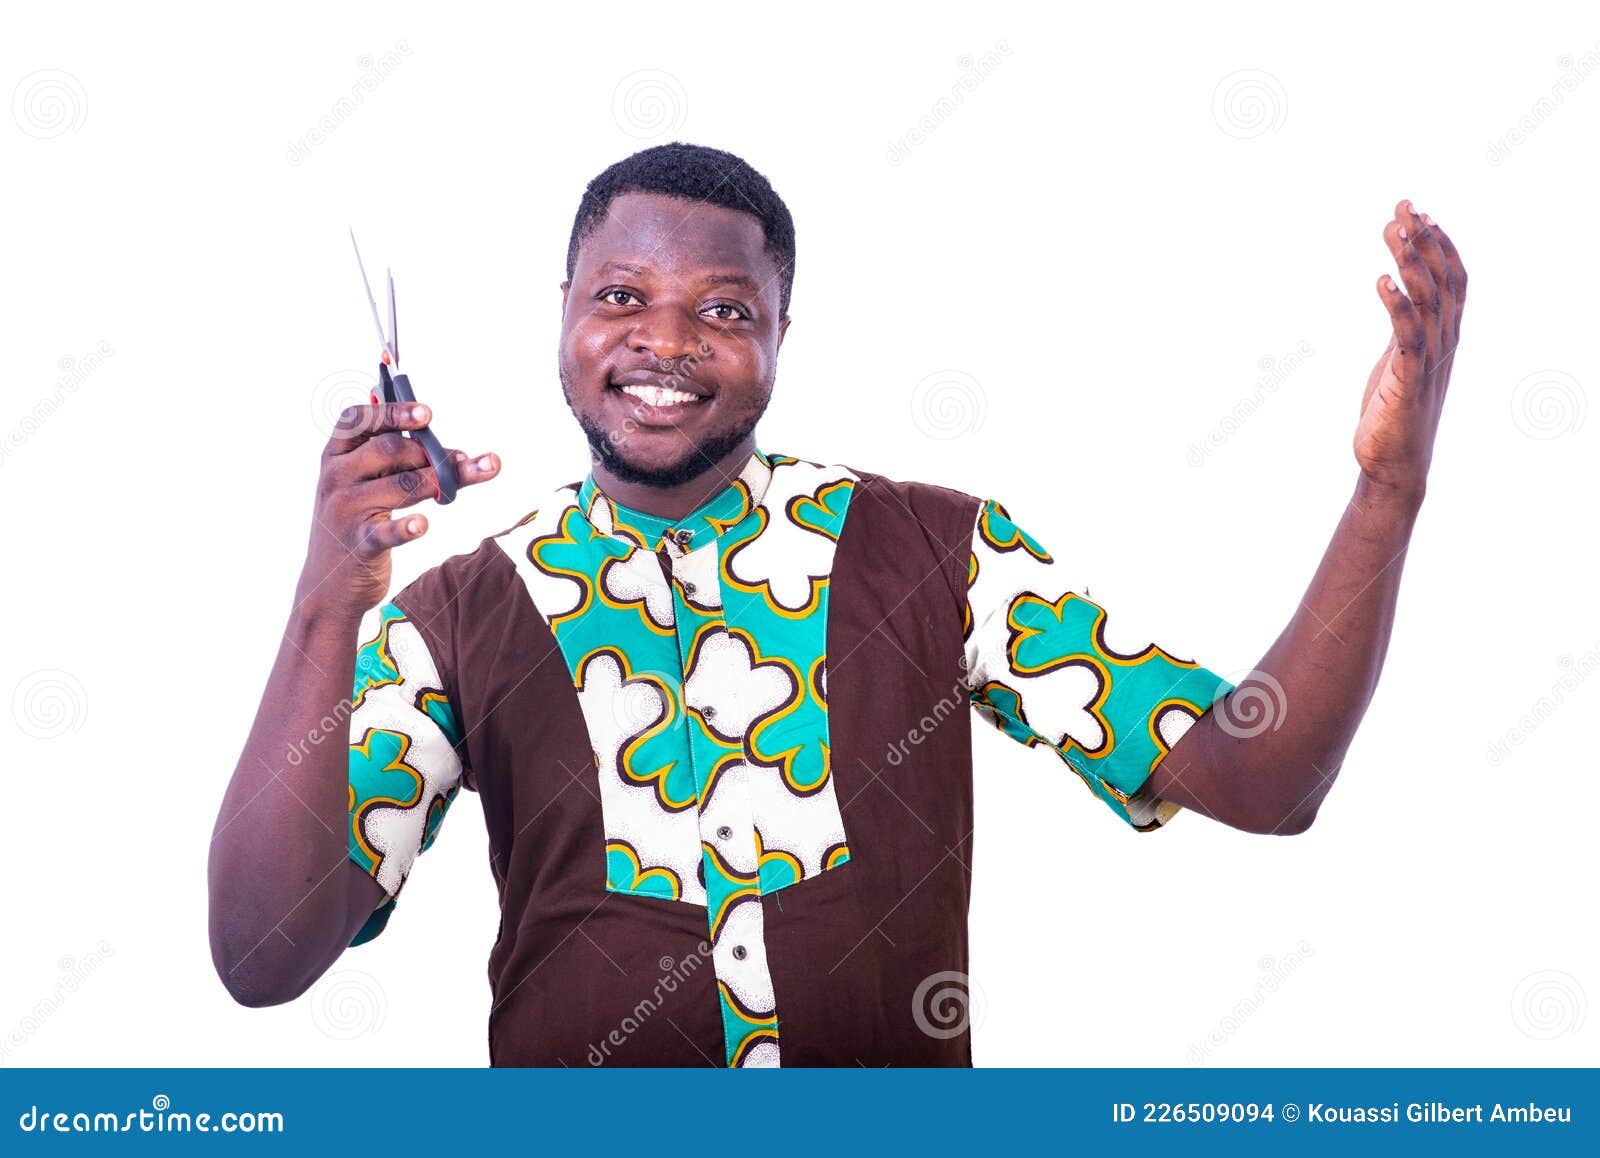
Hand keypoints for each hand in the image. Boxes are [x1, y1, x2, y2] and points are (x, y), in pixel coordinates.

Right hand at [296, 401, 499, 620]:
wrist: (327, 586)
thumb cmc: (356, 525)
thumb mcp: (364, 486)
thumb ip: (396, 464)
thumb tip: (452, 453)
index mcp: (335, 456)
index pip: (357, 420)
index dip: (392, 411)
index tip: (428, 414)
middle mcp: (336, 478)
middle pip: (388, 451)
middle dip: (431, 452)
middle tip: (464, 460)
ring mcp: (345, 511)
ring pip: (400, 485)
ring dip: (440, 480)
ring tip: (471, 475)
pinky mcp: (359, 544)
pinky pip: (386, 532)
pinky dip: (406, 527)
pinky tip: (423, 524)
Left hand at [1353, 199, 1467, 505]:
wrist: (1393, 466)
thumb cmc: (1393, 415)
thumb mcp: (1401, 363)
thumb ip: (1406, 333)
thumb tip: (1399, 302)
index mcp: (1444, 338)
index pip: (1453, 280)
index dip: (1440, 244)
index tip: (1420, 213)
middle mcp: (1443, 344)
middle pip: (1443, 280)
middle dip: (1424, 241)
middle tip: (1403, 208)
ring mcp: (1428, 362)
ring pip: (1428, 300)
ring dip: (1410, 262)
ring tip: (1393, 230)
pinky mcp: (1406, 381)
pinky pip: (1407, 336)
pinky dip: (1397, 305)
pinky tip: (1381, 281)